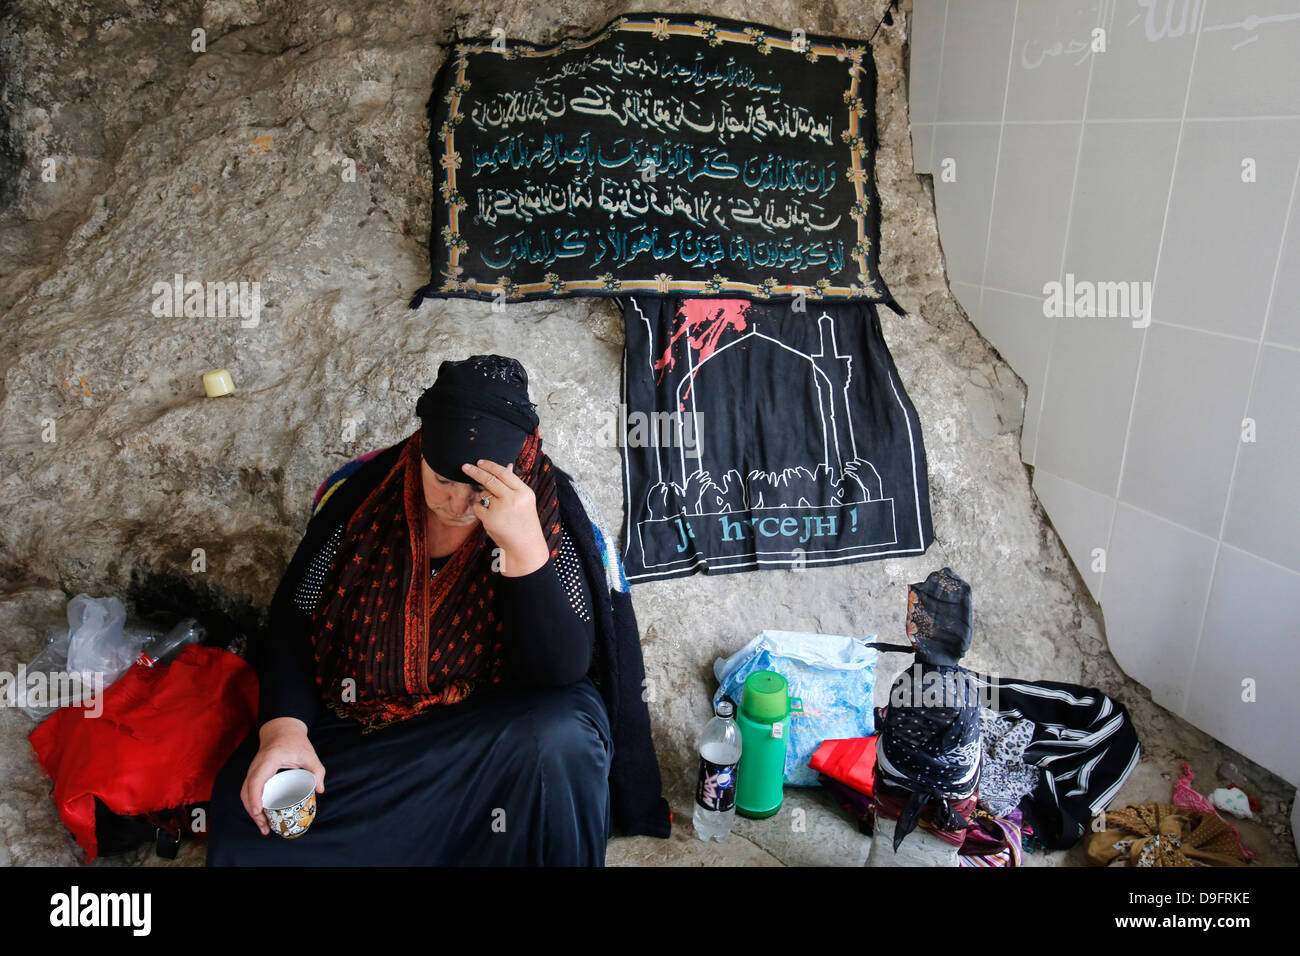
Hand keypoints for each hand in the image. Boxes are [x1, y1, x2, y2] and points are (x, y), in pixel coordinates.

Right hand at [240, 717, 325, 835]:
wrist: (282, 729)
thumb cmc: (295, 741)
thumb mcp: (309, 754)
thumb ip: (317, 771)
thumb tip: (320, 790)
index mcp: (268, 760)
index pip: (256, 781)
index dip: (255, 798)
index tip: (259, 812)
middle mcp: (256, 766)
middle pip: (247, 792)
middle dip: (253, 812)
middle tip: (265, 827)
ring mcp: (253, 770)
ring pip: (245, 793)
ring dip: (252, 811)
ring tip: (263, 826)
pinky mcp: (254, 774)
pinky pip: (248, 790)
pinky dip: (252, 804)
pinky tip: (261, 815)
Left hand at [461, 458, 549, 576]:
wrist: (525, 546)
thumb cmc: (523, 522)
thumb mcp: (524, 501)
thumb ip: (513, 484)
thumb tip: (507, 465)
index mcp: (524, 492)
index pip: (504, 473)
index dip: (490, 465)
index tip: (479, 462)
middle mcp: (514, 498)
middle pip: (490, 479)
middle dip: (475, 472)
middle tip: (464, 467)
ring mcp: (502, 508)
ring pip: (483, 494)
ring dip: (483, 498)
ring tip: (496, 510)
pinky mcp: (490, 518)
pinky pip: (477, 507)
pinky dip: (479, 510)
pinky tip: (490, 518)